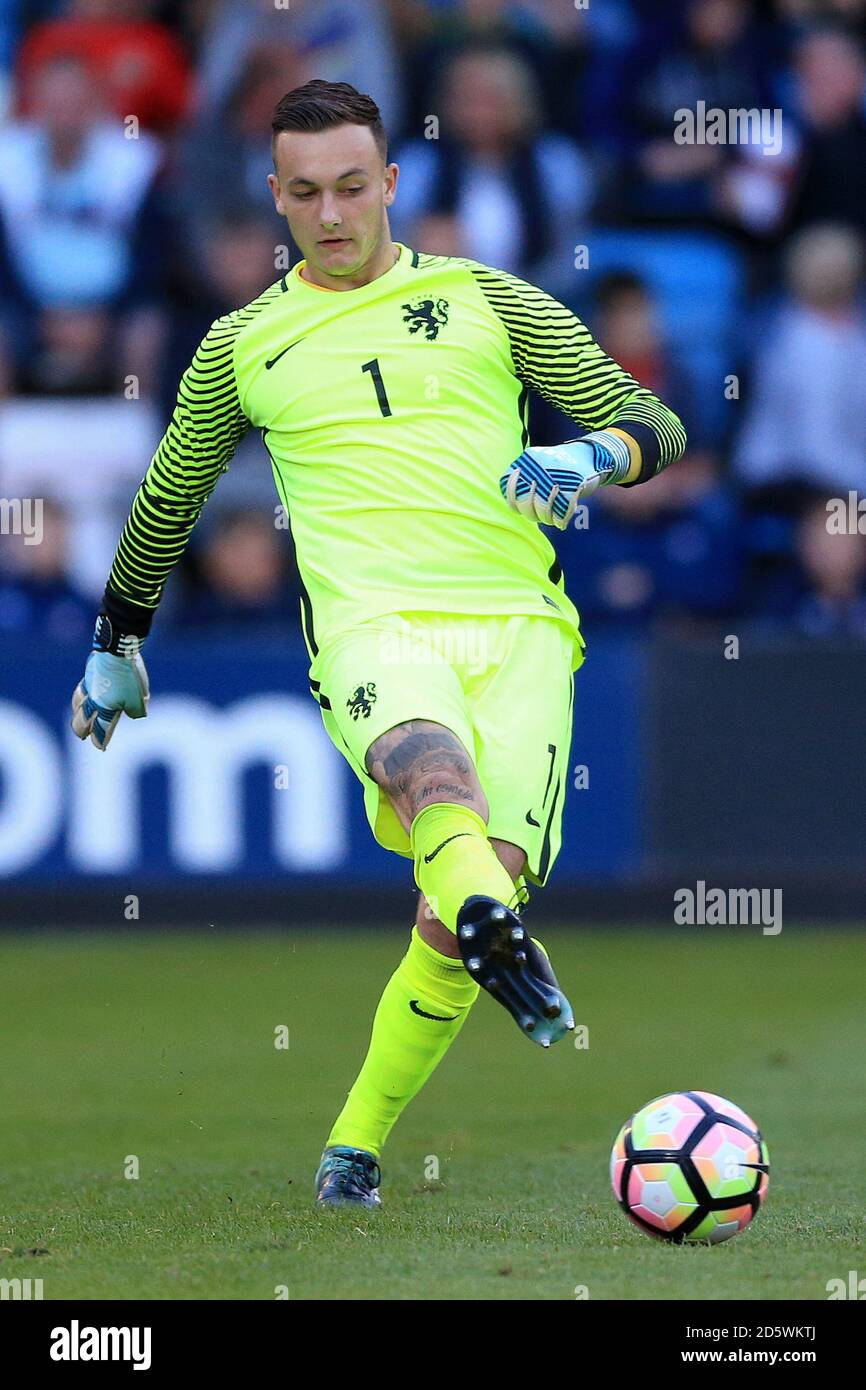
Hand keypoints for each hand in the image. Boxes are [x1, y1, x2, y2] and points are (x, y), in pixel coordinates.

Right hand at [71, 648, 149, 750]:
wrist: (118, 650)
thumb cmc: (129, 676)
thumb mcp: (139, 698)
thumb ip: (136, 711)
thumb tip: (132, 715)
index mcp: (105, 708)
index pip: (101, 728)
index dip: (101, 739)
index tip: (100, 747)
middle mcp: (93, 699)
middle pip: (82, 718)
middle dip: (81, 729)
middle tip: (81, 735)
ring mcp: (89, 684)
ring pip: (78, 702)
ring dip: (77, 711)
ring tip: (77, 714)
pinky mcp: (90, 671)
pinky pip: (82, 686)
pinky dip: (81, 693)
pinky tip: (84, 691)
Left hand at [500, 433, 631, 528]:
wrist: (593, 456)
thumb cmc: (562, 467)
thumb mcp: (539, 465)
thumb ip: (524, 481)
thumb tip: (514, 506)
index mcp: (528, 459)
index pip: (508, 486)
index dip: (514, 503)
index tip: (522, 509)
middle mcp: (540, 465)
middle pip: (525, 502)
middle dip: (533, 515)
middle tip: (542, 517)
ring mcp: (556, 474)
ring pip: (542, 509)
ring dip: (548, 519)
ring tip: (553, 519)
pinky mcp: (574, 484)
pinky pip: (561, 511)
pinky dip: (561, 520)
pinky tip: (562, 522)